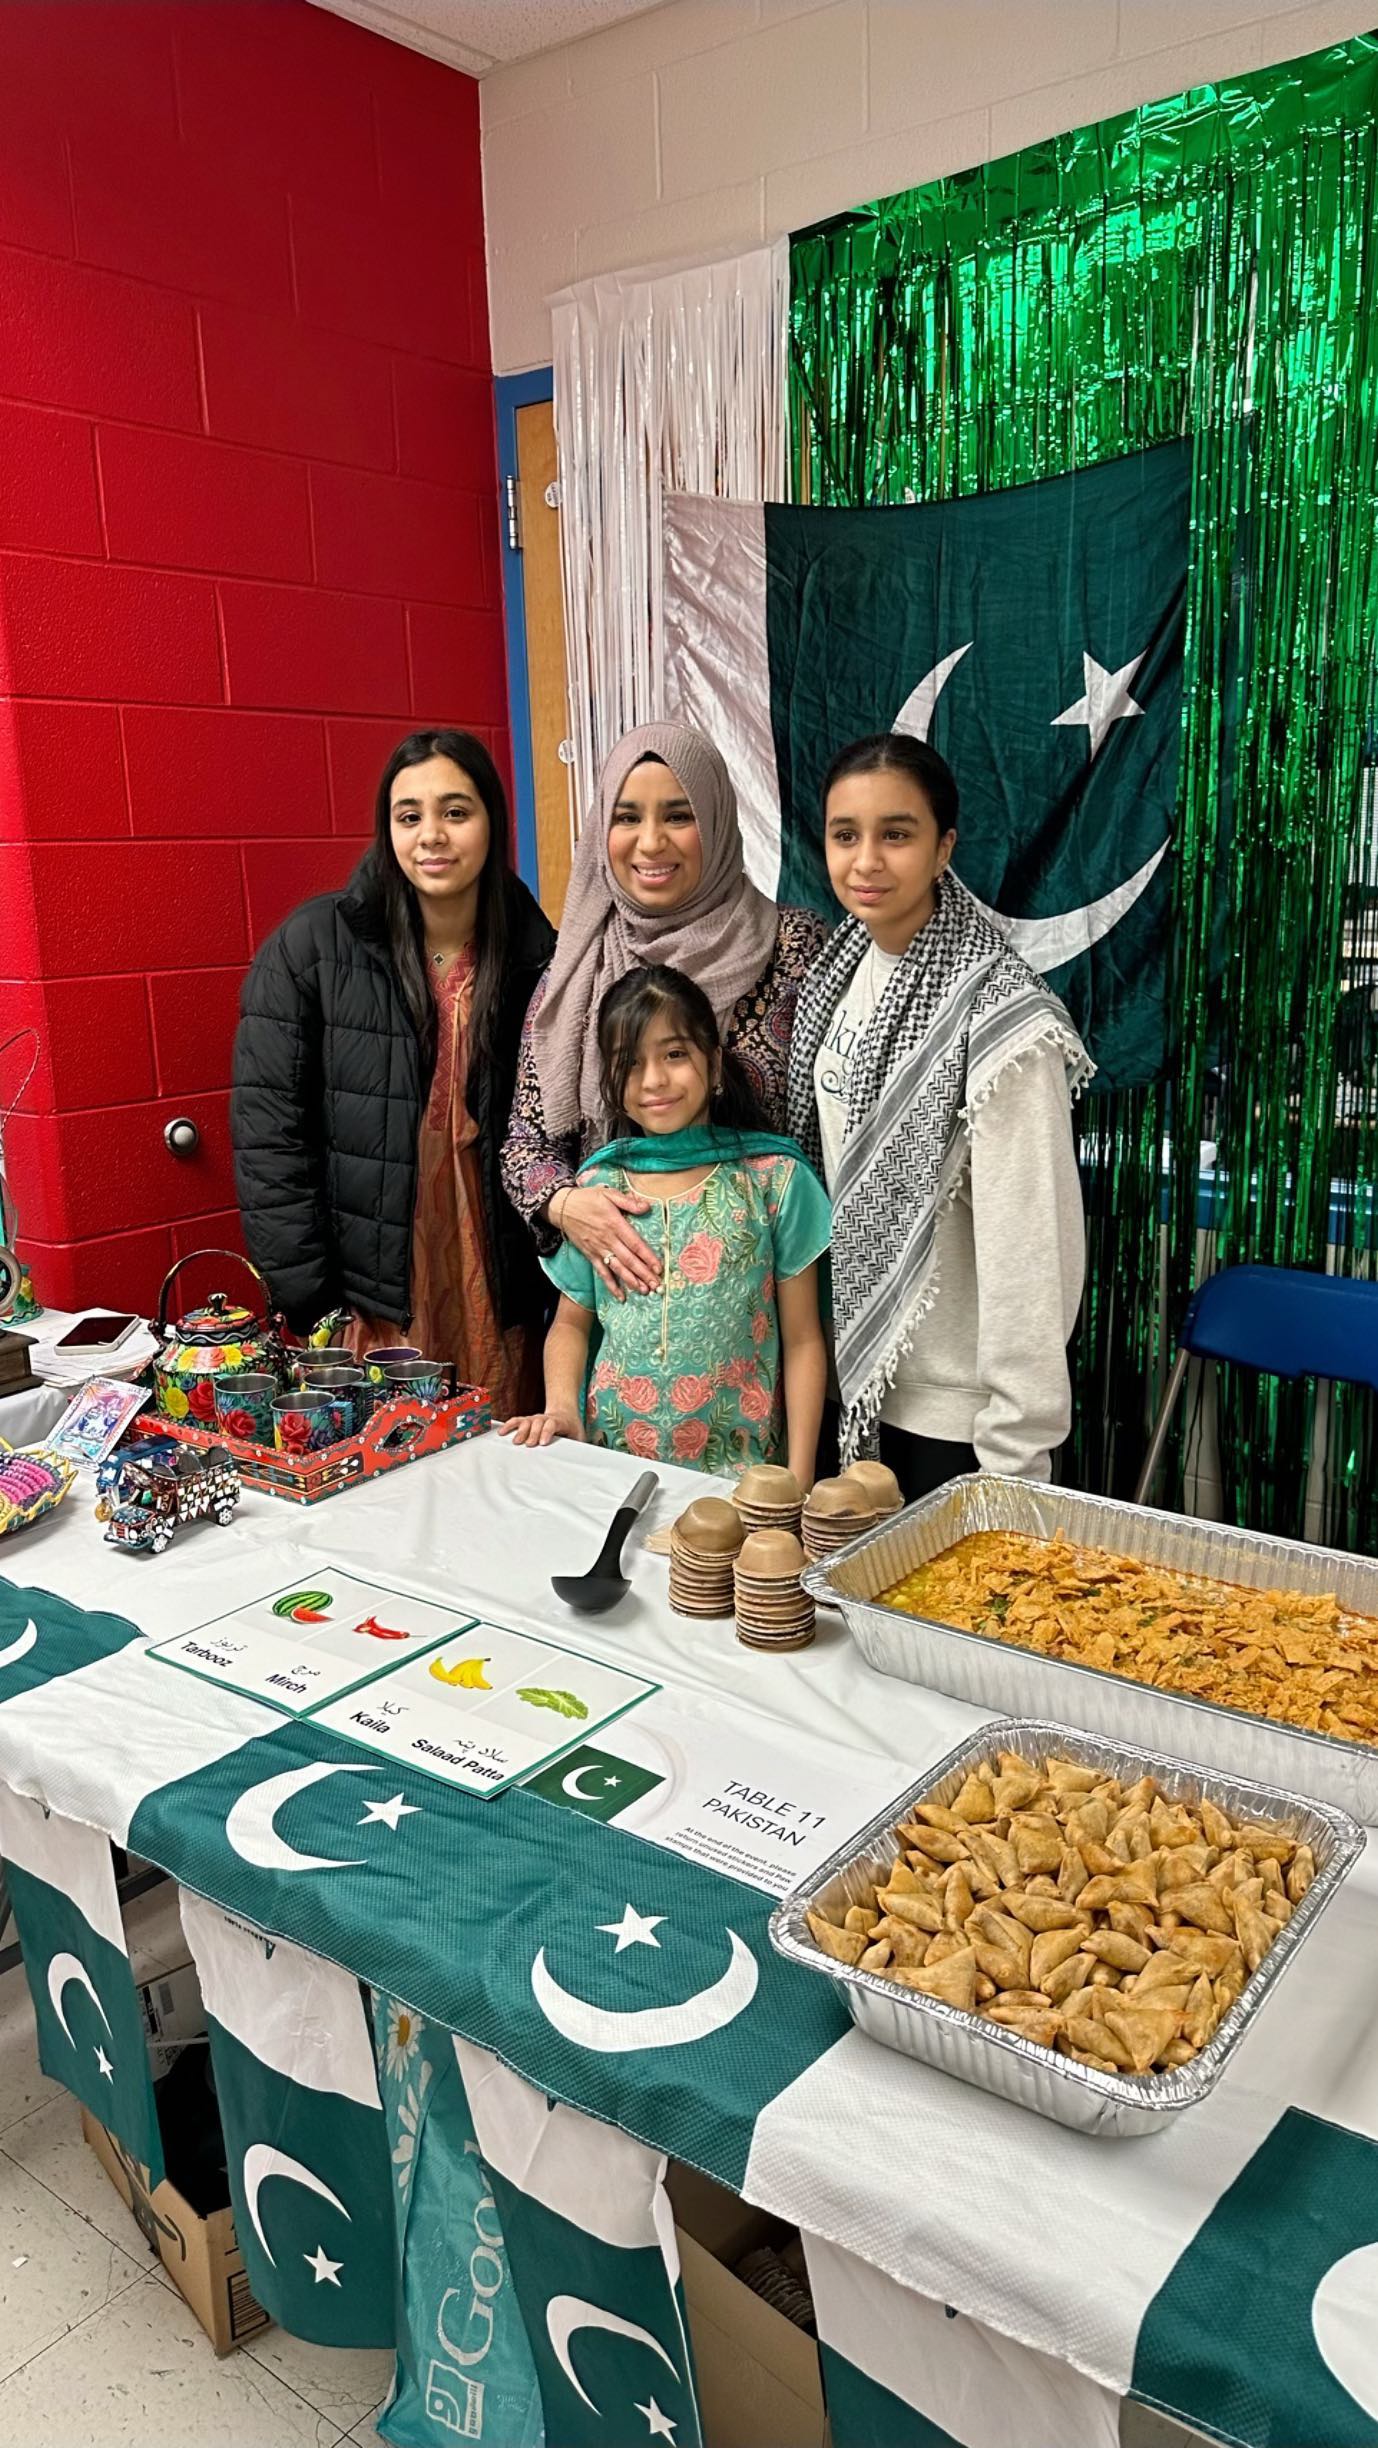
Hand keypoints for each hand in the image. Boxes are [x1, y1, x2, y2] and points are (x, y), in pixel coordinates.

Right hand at [497, 1407, 584, 1446]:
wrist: (565, 1413)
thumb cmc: (572, 1428)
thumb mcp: (579, 1435)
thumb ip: (577, 1445)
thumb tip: (578, 1459)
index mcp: (560, 1421)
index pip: (552, 1423)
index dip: (547, 1431)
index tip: (543, 1443)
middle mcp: (546, 1418)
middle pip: (538, 1422)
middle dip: (532, 1433)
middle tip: (529, 1445)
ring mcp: (536, 1419)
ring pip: (527, 1421)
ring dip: (521, 1431)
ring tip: (515, 1442)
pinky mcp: (528, 1421)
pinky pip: (517, 1421)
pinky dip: (509, 1425)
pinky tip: (502, 1432)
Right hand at [557, 1184, 658, 1300]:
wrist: (562, 1207)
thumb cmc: (588, 1199)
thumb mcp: (609, 1194)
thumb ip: (628, 1202)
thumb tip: (647, 1207)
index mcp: (615, 1224)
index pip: (635, 1243)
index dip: (648, 1256)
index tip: (659, 1267)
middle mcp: (608, 1240)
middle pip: (629, 1260)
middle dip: (643, 1274)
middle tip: (657, 1285)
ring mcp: (599, 1250)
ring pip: (617, 1269)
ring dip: (631, 1281)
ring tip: (644, 1291)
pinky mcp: (591, 1256)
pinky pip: (602, 1273)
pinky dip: (611, 1285)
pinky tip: (621, 1296)